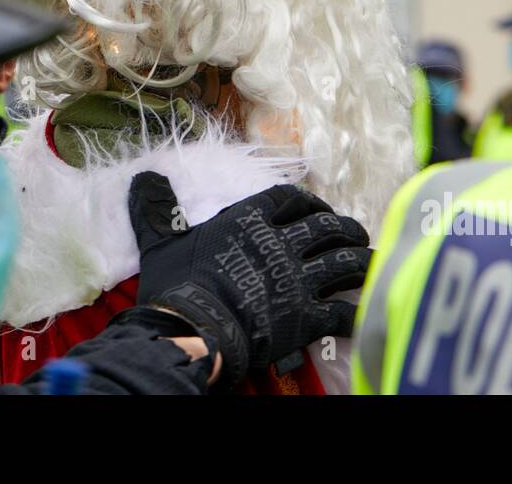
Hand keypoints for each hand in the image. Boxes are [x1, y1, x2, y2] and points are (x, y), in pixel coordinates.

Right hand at [128, 171, 370, 387]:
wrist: (194, 333)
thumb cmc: (177, 288)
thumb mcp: (161, 243)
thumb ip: (156, 210)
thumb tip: (142, 178)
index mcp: (250, 221)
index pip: (291, 199)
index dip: (309, 201)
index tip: (317, 208)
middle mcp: (281, 244)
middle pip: (328, 227)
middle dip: (347, 229)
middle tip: (355, 234)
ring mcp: (299, 280)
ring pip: (345, 263)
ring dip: (362, 262)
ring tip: (369, 262)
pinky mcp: (308, 317)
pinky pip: (343, 312)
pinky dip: (356, 311)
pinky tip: (362, 312)